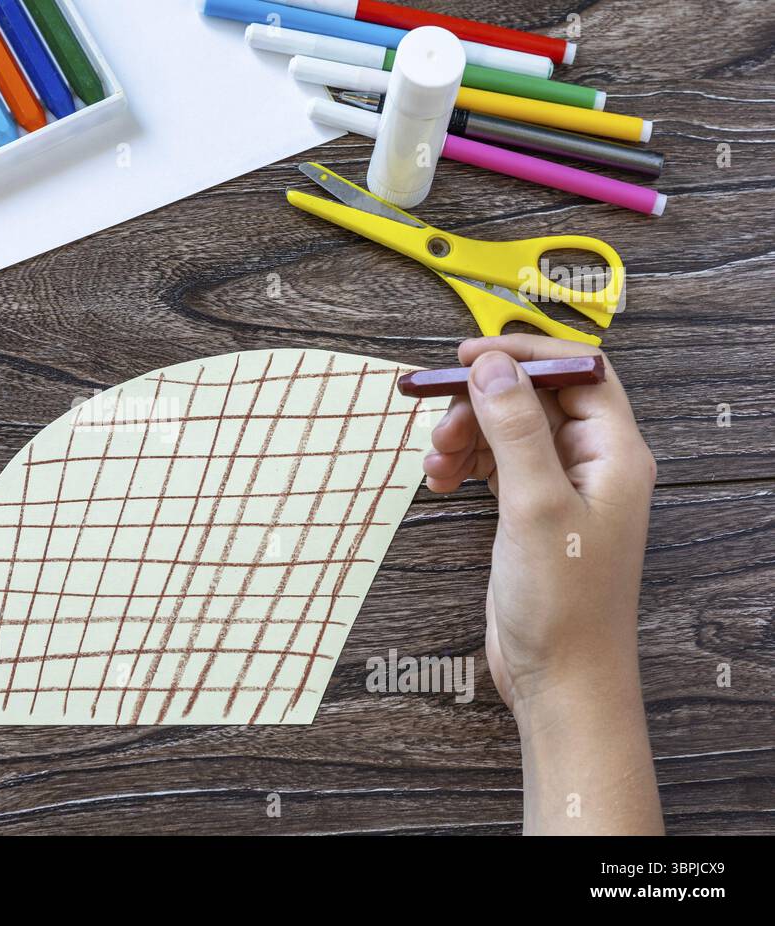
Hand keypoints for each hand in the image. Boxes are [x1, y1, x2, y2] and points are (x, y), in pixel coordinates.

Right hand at [423, 335, 662, 833]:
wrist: (561, 679)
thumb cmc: (564, 605)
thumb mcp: (534, 505)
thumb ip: (514, 429)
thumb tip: (493, 366)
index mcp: (614, 454)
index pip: (578, 372)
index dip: (524, 354)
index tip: (467, 356)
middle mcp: (592, 465)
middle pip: (533, 400)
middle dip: (481, 402)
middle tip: (437, 420)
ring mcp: (561, 490)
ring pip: (507, 432)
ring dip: (465, 435)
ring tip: (435, 461)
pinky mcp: (532, 515)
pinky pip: (495, 467)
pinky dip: (464, 465)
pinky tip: (440, 481)